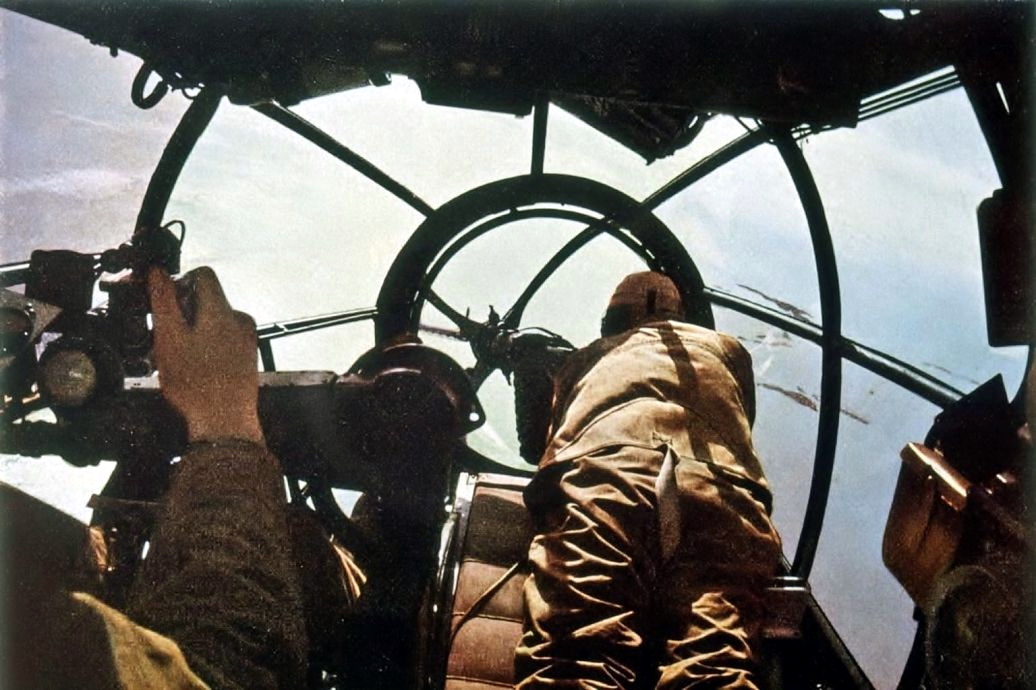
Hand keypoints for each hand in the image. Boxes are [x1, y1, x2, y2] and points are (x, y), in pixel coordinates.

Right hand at [147, 266, 263, 444]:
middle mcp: (240, 321)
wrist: (224, 423)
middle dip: (182, 312)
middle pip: (207, 300)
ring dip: (191, 332)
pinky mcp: (246, 357)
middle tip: (163, 336)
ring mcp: (246, 340)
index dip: (178, 283)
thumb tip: (158, 272)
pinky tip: (191, 367)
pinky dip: (204, 346)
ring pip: (212, 322)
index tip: (163, 303)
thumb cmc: (196, 386)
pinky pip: (222, 340)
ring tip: (174, 357)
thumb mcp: (169, 338)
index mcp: (222, 311)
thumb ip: (163, 301)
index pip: (203, 275)